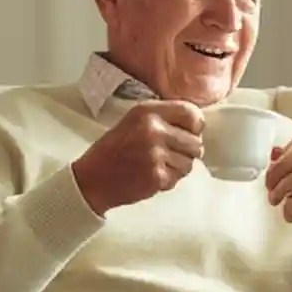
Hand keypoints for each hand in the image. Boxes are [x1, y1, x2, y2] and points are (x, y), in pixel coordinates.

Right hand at [72, 101, 204, 215]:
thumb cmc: (116, 149)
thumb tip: (198, 125)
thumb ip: (164, 118)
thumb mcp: (135, 121)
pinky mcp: (157, 176)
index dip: (195, 126)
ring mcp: (156, 154)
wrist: (93, 178)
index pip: (192, 114)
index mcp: (148, 111)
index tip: (189, 133)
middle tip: (168, 154)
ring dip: (178, 167)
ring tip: (157, 165)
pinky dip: (169, 180)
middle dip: (187, 151)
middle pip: (196, 142)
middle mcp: (154, 129)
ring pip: (190, 163)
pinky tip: (151, 175)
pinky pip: (179, 178)